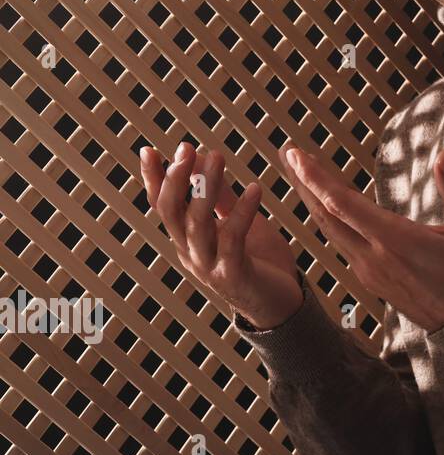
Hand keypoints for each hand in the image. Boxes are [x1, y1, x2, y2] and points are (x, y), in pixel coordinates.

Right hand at [138, 142, 302, 329]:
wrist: (283, 306)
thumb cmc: (260, 263)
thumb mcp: (238, 223)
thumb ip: (220, 198)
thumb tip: (203, 161)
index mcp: (188, 241)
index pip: (162, 207)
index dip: (153, 179)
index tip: (148, 149)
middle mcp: (191, 254)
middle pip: (171, 213)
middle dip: (175, 179)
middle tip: (186, 148)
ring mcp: (209, 267)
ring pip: (197, 224)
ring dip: (206, 187)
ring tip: (217, 156)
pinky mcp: (234, 276)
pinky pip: (233, 239)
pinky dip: (242, 212)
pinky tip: (255, 188)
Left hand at [279, 144, 443, 333]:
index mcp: (396, 240)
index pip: (344, 204)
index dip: (317, 178)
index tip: (297, 154)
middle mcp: (374, 256)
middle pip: (326, 215)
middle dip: (304, 181)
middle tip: (287, 153)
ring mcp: (369, 270)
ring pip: (330, 231)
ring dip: (312, 200)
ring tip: (300, 174)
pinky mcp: (372, 279)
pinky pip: (341, 243)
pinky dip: (328, 219)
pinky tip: (328, 208)